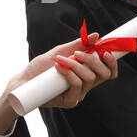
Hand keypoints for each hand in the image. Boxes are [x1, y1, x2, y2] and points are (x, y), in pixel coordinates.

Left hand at [0, 35, 119, 120]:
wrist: (25, 81)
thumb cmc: (42, 67)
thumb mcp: (61, 51)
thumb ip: (78, 44)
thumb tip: (96, 35)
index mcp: (88, 73)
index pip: (109, 71)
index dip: (112, 62)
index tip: (105, 50)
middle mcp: (86, 85)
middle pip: (104, 75)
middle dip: (94, 61)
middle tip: (78, 53)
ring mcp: (79, 94)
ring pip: (89, 79)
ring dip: (75, 65)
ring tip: (60, 59)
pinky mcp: (70, 101)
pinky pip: (77, 86)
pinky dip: (69, 73)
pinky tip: (58, 67)